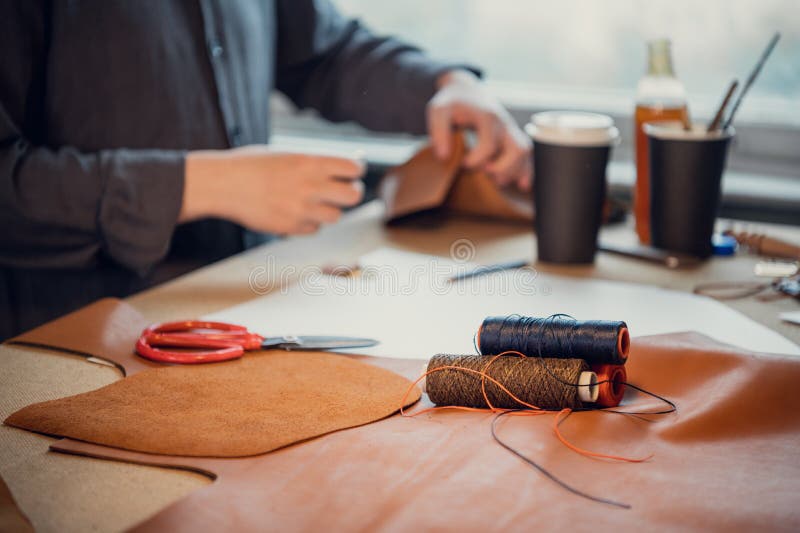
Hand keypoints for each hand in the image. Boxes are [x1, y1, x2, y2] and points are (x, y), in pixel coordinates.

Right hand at [180, 146, 363, 234]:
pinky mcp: (290, 227)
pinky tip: (296, 212)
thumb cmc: (250, 165)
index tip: (352, 172)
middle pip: (353, 196)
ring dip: (329, 210)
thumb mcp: (284, 154)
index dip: (356, 170)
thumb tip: (338, 169)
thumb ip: (312, 163)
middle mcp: (310, 186)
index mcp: (309, 162)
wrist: (222, 184)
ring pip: (335, 216)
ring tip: (316, 203)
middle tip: (346, 191)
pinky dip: (309, 223)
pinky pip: (313, 229)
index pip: (352, 168)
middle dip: (352, 192)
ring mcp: (301, 209)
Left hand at [427, 70, 531, 189]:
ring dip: (513, 171)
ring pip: (524, 153)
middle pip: (517, 149)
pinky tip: (520, 185)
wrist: (467, 91)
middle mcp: (504, 123)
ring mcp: (511, 130)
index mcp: (487, 116)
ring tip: (495, 179)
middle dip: (502, 168)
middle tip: (484, 172)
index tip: (463, 164)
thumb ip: (438, 131)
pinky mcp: (513, 137)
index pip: (490, 144)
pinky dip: (526, 171)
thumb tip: (444, 157)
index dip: (477, 160)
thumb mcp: (439, 110)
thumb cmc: (453, 103)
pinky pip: (527, 155)